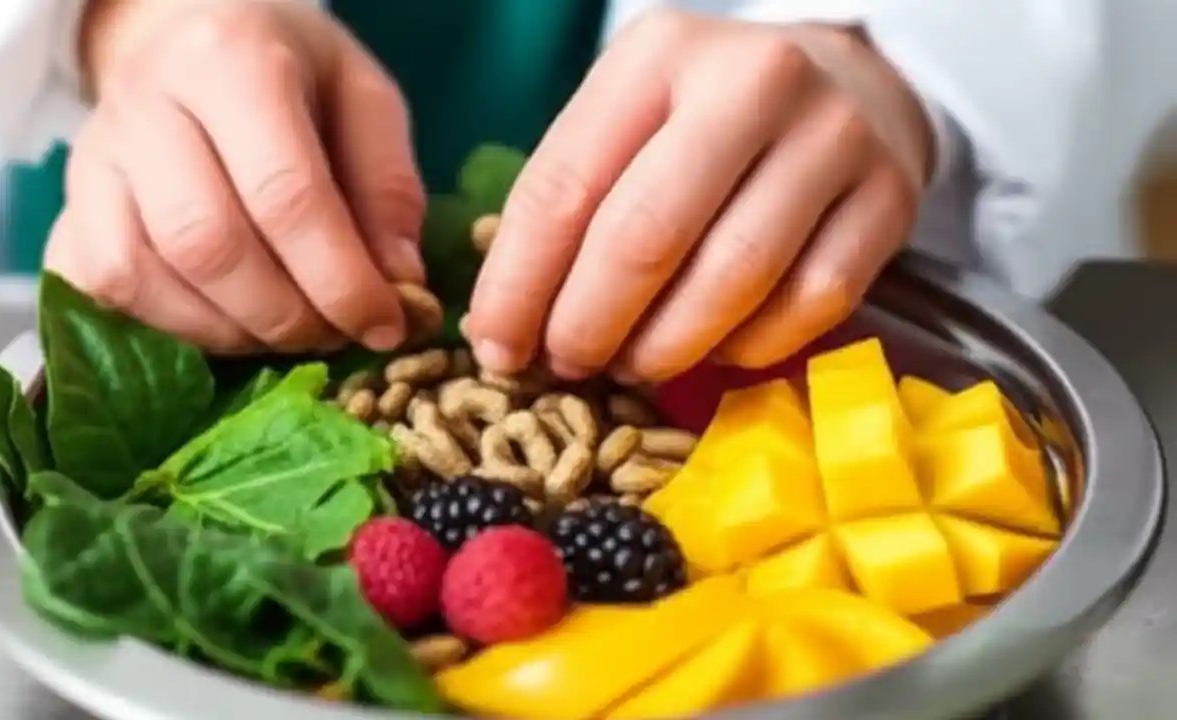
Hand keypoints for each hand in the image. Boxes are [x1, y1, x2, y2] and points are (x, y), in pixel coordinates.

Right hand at [45, 0, 425, 353]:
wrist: (184, 38)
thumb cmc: (287, 72)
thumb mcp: (362, 98)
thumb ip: (388, 186)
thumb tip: (398, 283)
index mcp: (230, 61)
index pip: (284, 195)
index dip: (340, 280)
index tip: (385, 322)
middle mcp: (145, 104)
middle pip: (208, 245)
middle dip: (286, 315)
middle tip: (335, 332)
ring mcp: (91, 159)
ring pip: (143, 276)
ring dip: (229, 331)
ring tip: (286, 329)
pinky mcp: (65, 210)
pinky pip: (100, 291)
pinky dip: (169, 328)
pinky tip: (224, 322)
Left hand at [467, 10, 931, 380]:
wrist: (850, 82)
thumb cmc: (707, 118)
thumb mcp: (627, 122)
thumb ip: (568, 205)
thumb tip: (504, 331)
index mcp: (659, 54)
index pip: (565, 187)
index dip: (519, 285)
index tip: (496, 349)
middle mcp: (753, 82)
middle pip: (646, 237)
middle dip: (588, 325)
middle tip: (566, 365)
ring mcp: (833, 138)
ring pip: (732, 279)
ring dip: (664, 349)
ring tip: (631, 365)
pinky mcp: (890, 199)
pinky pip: (809, 305)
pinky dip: (746, 347)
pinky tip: (713, 349)